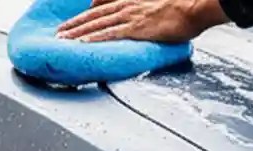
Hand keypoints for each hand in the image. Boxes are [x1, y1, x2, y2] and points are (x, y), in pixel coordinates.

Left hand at [56, 0, 227, 43]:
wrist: (193, 8)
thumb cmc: (179, 9)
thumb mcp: (154, 7)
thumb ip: (138, 15)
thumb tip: (132, 24)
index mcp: (129, 3)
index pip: (99, 10)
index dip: (82, 18)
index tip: (69, 26)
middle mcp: (125, 7)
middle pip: (93, 17)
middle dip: (74, 26)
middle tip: (58, 35)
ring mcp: (129, 17)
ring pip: (97, 25)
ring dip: (78, 33)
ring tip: (63, 41)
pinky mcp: (135, 28)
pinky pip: (110, 34)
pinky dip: (94, 39)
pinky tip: (83, 44)